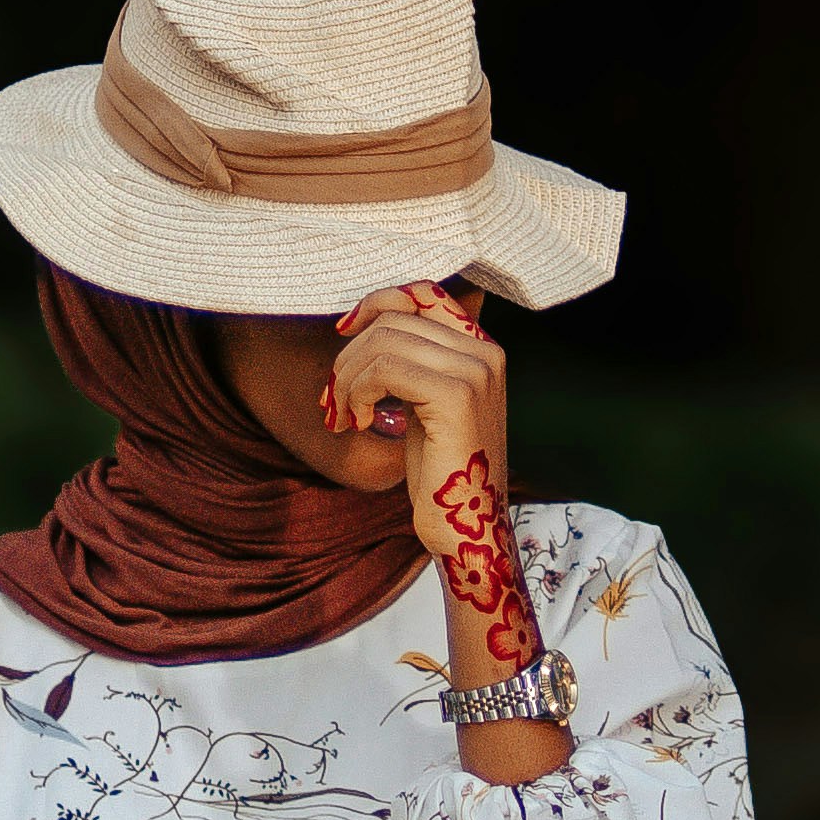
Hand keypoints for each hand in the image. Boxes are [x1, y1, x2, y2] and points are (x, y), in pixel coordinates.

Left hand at [323, 278, 503, 524]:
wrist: (466, 526)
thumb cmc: (439, 468)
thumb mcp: (425, 401)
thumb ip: (411, 360)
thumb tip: (362, 322)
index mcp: (482, 347)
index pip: (424, 293)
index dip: (376, 303)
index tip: (342, 333)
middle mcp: (486, 351)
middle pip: (394, 319)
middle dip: (349, 356)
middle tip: (333, 400)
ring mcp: (476, 371)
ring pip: (384, 342)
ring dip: (347, 379)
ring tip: (344, 414)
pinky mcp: (458, 395)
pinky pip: (386, 369)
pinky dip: (359, 392)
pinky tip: (359, 422)